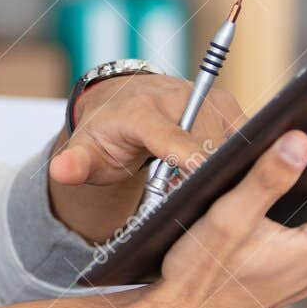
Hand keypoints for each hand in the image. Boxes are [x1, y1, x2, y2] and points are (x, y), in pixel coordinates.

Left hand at [46, 74, 243, 241]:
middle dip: (210, 177)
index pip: (172, 139)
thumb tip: (61, 171)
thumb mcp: (85, 151)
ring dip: (228, 171)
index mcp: (142, 111)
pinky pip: (245, 136)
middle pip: (208, 143)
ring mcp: (207, 98)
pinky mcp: (226, 104)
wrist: (122, 101)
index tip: (203, 181)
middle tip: (203, 210)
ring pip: (232, 140)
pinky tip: (230, 181)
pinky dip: (242, 160)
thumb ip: (74, 164)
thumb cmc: (106, 134)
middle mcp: (178, 97)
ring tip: (212, 196)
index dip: (190, 160)